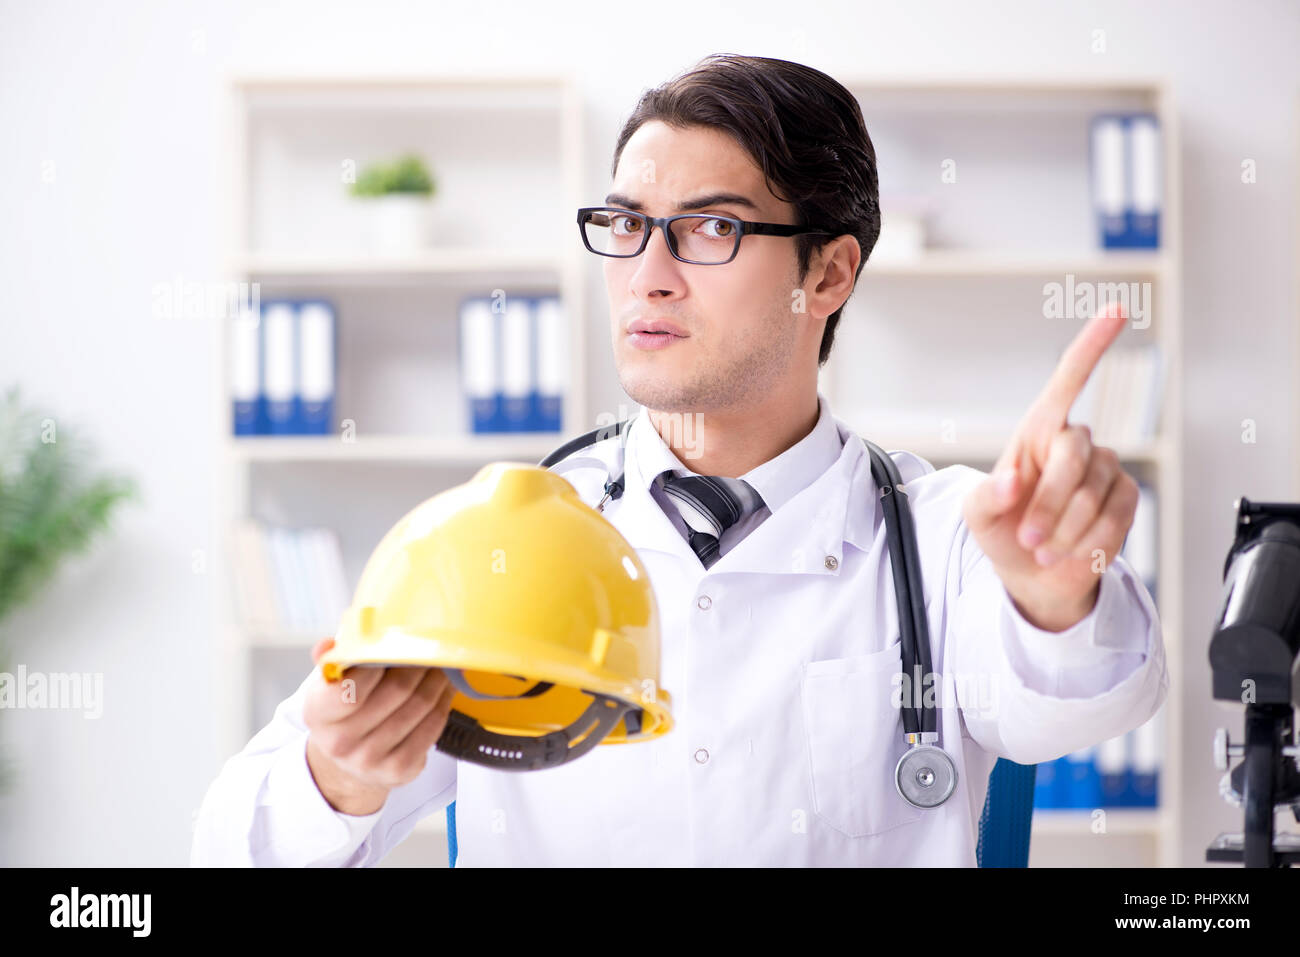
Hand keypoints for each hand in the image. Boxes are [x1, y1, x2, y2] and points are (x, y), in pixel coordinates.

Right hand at [303, 638, 456, 814]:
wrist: (349, 765)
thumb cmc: (345, 714)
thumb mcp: (330, 687)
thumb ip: (332, 661)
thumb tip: (329, 644)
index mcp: (318, 713)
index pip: (349, 688)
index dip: (376, 662)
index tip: (393, 645)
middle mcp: (340, 741)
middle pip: (397, 690)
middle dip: (419, 663)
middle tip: (430, 647)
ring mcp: (370, 759)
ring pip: (420, 705)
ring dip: (437, 679)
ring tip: (441, 665)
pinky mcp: (399, 769)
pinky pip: (433, 726)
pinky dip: (443, 702)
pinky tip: (443, 690)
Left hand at [961, 302, 1140, 631]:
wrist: (1032, 573)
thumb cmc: (1003, 531)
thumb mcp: (978, 514)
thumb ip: (986, 497)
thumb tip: (1010, 479)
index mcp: (1038, 432)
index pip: (1068, 380)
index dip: (1092, 346)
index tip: (1117, 310)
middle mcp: (1075, 442)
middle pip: (1073, 455)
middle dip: (1048, 504)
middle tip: (1029, 539)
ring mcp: (1105, 469)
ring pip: (1092, 494)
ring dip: (1063, 530)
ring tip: (1042, 549)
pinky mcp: (1126, 498)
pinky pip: (1113, 518)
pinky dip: (1086, 543)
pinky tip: (1068, 552)